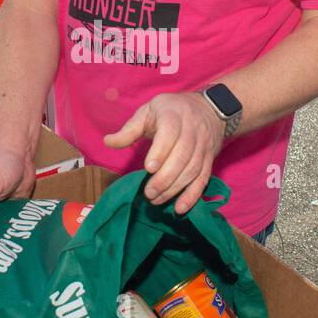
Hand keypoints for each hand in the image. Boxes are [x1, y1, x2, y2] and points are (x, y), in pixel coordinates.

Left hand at [103, 91, 224, 215]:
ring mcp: (203, 146)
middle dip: (165, 177)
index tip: (148, 168)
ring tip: (157, 200)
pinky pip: (203, 179)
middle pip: (182, 156)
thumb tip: (108, 142)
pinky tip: (180, 208)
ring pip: (192, 169)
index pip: (170, 133)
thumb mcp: (148, 112)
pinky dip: (193, 195)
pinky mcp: (209, 160)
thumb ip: (129, 129)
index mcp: (173, 115)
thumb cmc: (170, 111)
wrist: (208, 109)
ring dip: (175, 188)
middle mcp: (192, 130)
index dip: (161, 151)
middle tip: (148, 193)